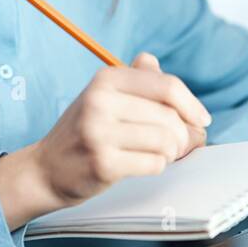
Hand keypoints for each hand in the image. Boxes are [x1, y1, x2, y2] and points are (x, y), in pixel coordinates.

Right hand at [0, 52, 210, 225]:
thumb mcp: (105, 96)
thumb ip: (139, 82)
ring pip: (165, 141)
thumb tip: (169, 78)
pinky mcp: (102, 164)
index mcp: (106, 79)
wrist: (46, 168)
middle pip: (170, 117)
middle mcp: (100, 101)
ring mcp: (99, 133)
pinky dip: (157, 166)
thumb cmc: (84, 131)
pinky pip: (154, 164)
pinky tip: (142, 164)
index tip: (201, 119)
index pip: (167, 86)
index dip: (191, 104)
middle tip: (177, 145)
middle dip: (182, 134)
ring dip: (171, 152)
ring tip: (159, 154)